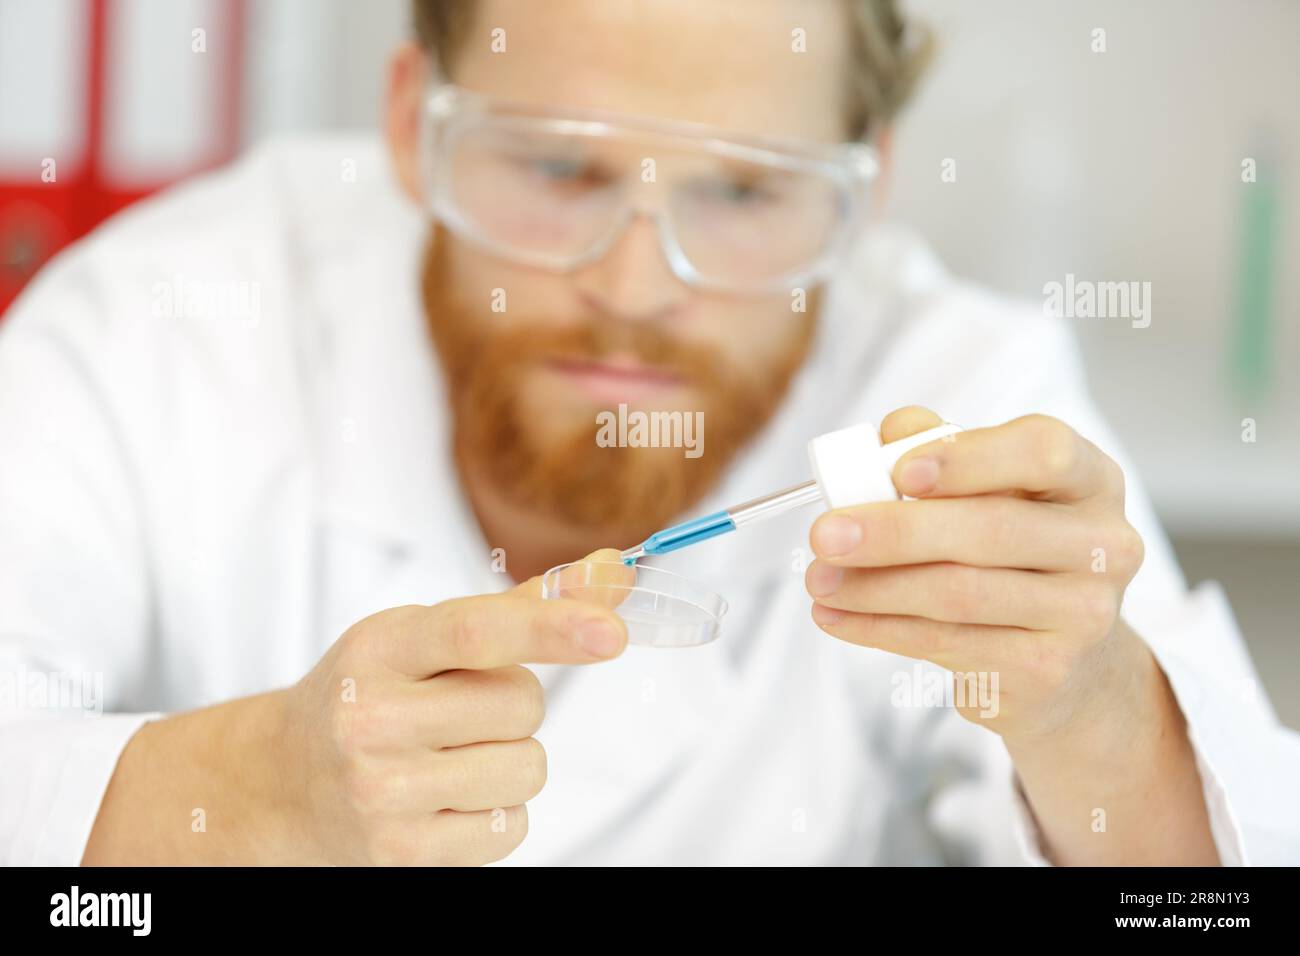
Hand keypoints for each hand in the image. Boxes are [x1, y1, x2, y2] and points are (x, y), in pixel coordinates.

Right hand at [277, 549, 627, 864]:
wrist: (282, 783)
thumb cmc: (373, 694)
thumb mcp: (423, 637)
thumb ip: (523, 605)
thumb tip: (614, 570)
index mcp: (380, 647)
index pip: (475, 632)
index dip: (550, 628)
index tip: (610, 631)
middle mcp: (371, 719)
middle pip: (521, 705)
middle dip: (514, 705)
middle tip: (460, 711)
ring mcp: (382, 791)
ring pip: (527, 768)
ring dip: (511, 761)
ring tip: (451, 756)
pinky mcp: (401, 852)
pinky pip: (512, 826)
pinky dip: (497, 813)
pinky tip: (446, 799)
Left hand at [804, 407, 1146, 743]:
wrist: (1066, 660)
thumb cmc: (1012, 552)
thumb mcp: (990, 492)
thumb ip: (941, 450)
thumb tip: (889, 435)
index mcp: (1091, 479)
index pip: (1043, 450)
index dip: (969, 458)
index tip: (899, 471)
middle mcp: (1104, 544)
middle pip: (990, 530)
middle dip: (894, 531)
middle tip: (823, 534)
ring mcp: (1084, 614)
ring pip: (959, 594)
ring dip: (872, 586)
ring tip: (818, 578)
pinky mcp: (1047, 670)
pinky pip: (945, 644)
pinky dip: (878, 628)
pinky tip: (836, 616)